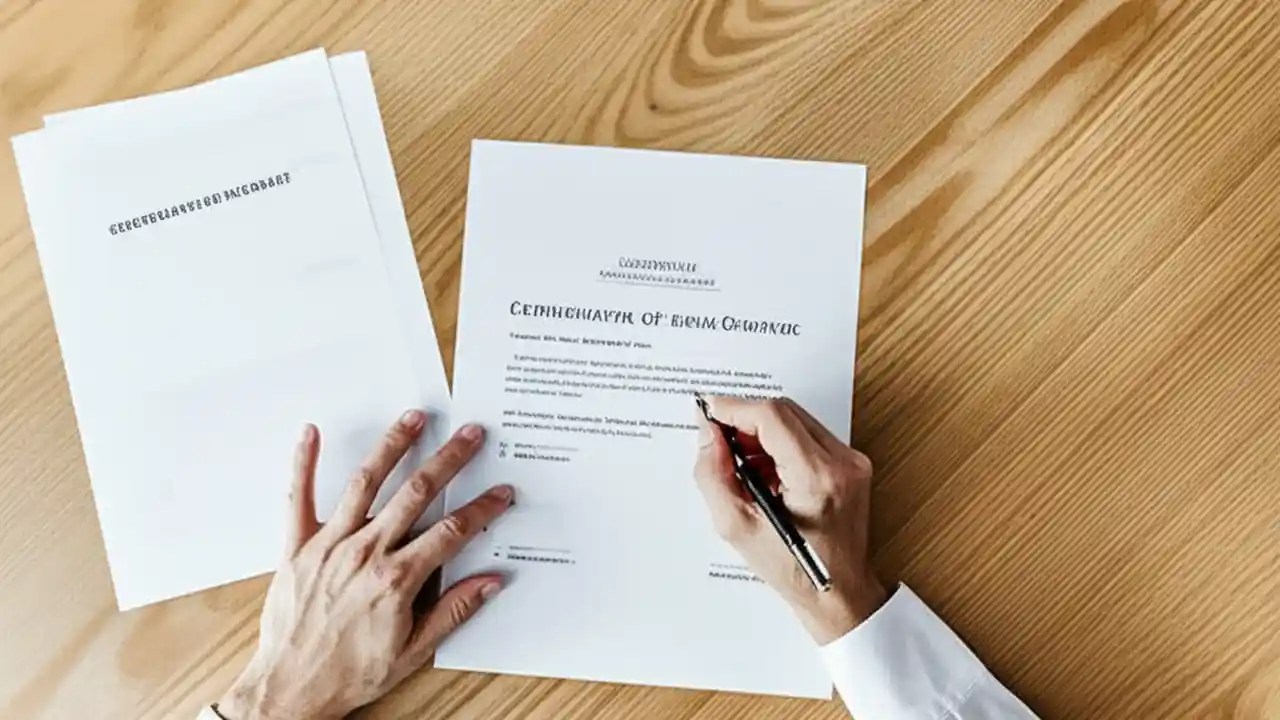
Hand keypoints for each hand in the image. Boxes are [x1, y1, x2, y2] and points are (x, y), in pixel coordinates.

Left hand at [216, 411, 512, 719]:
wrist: (289, 690)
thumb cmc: (349, 674)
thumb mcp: (412, 652)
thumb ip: (452, 611)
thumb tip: (489, 583)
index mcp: (396, 580)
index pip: (451, 531)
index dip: (482, 509)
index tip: (500, 493)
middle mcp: (365, 553)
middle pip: (416, 493)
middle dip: (449, 460)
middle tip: (470, 434)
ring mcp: (329, 546)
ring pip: (366, 483)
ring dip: (393, 447)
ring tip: (414, 418)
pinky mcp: (297, 547)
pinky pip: (298, 498)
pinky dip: (303, 463)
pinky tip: (310, 432)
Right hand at [693, 396, 885, 644]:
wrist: (840, 594)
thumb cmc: (794, 571)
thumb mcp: (737, 528)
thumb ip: (714, 475)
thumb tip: (707, 434)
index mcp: (816, 479)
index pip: (771, 416)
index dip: (734, 408)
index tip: (708, 412)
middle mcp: (841, 463)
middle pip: (784, 411)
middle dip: (746, 420)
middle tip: (720, 443)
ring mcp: (851, 461)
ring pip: (796, 419)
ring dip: (762, 431)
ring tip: (744, 466)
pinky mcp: (852, 464)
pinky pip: (808, 434)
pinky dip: (781, 443)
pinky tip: (767, 472)